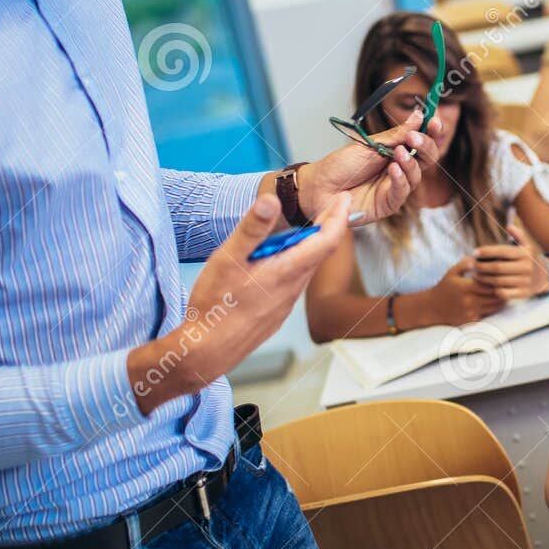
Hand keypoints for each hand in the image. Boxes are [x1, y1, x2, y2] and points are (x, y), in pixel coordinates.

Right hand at [131, 192, 350, 410]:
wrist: (205, 351)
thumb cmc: (215, 305)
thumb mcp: (228, 259)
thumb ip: (252, 228)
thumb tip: (271, 199)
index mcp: (287, 271)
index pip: (327, 239)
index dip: (338, 215)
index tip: (343, 197)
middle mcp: (293, 288)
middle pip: (320, 252)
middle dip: (328, 226)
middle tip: (332, 204)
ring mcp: (285, 303)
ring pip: (306, 268)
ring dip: (312, 246)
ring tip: (308, 226)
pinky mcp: (275, 313)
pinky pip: (293, 282)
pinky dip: (296, 263)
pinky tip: (280, 260)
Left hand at [299, 112, 442, 224]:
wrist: (319, 186)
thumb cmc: (341, 165)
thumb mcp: (370, 144)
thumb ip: (397, 134)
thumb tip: (419, 115)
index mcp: (397, 152)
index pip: (422, 143)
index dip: (432, 133)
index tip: (435, 121)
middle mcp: (399, 170)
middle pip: (426, 161)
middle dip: (426, 147)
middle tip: (416, 139)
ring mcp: (394, 188)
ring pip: (416, 176)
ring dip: (411, 163)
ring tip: (398, 153)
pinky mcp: (388, 205)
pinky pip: (401, 192)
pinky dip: (400, 179)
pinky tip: (393, 169)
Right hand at [425, 254, 507, 325]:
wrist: (433, 308)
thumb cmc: (444, 287)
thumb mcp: (452, 272)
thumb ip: (465, 263)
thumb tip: (478, 258)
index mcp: (466, 287)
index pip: (490, 283)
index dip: (498, 279)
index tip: (504, 275)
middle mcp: (469, 300)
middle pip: (494, 295)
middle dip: (503, 289)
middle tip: (510, 284)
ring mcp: (470, 312)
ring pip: (494, 306)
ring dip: (501, 299)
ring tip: (505, 292)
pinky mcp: (471, 320)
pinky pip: (488, 314)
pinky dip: (493, 308)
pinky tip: (495, 302)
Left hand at [471, 222, 548, 300]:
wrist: (543, 277)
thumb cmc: (528, 259)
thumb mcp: (526, 246)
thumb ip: (518, 235)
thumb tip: (509, 226)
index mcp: (525, 254)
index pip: (502, 251)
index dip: (486, 252)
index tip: (474, 253)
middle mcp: (526, 267)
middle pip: (498, 268)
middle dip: (482, 266)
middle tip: (472, 265)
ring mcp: (525, 281)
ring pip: (498, 281)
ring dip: (484, 278)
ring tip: (475, 275)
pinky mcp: (523, 293)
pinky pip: (504, 294)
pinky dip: (493, 290)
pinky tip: (486, 286)